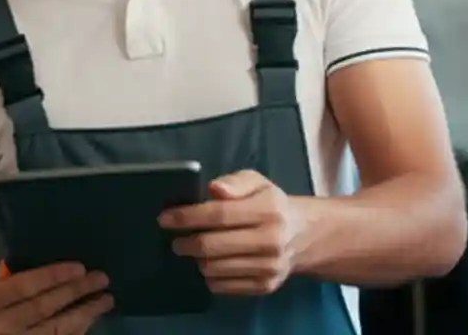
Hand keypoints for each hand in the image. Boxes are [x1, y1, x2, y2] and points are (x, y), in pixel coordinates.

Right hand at [0, 261, 113, 333]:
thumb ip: (5, 274)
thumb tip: (45, 269)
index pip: (28, 287)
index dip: (55, 276)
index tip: (81, 267)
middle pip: (46, 308)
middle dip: (77, 292)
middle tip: (102, 279)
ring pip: (55, 331)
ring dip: (84, 315)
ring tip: (105, 301)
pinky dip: (73, 334)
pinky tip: (89, 322)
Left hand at [158, 170, 309, 295]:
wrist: (303, 236)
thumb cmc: (270, 204)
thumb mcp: (256, 182)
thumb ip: (234, 182)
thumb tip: (214, 189)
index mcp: (269, 209)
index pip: (218, 215)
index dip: (186, 217)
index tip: (164, 219)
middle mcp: (271, 241)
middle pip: (212, 246)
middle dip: (185, 243)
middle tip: (175, 240)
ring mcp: (269, 267)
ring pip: (214, 269)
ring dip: (196, 260)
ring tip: (192, 250)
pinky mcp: (265, 286)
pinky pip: (223, 286)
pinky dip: (209, 276)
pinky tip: (209, 263)